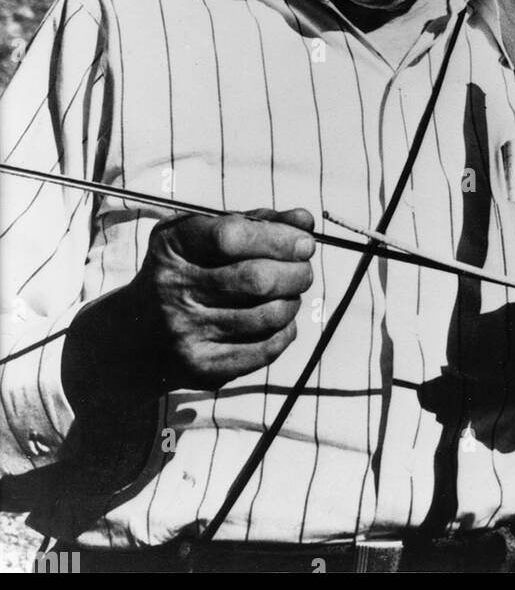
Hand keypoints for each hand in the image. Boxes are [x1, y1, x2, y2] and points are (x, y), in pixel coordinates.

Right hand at [125, 208, 315, 392]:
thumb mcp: (207, 235)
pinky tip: (279, 321)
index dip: (278, 238)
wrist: (134, 335)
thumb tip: (305, 222)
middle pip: (257, 279)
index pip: (231, 236)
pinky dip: (285, 331)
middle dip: (296, 272)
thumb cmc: (188, 271)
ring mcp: (186, 331)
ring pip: (268, 315)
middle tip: (304, 269)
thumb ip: (257, 223)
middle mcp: (174, 288)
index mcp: (174, 245)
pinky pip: (265, 349)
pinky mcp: (201, 367)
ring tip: (289, 294)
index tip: (306, 241)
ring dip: (292, 301)